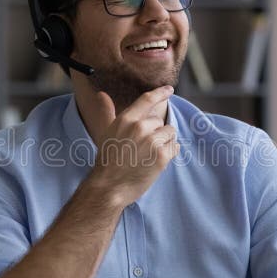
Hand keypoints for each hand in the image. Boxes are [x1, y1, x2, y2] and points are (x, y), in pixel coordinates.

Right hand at [90, 86, 178, 206]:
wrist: (109, 187)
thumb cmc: (107, 161)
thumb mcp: (106, 132)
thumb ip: (107, 112)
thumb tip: (101, 94)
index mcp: (126, 119)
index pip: (147, 99)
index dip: (160, 93)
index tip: (169, 90)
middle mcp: (140, 127)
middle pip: (160, 120)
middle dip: (156, 132)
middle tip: (143, 148)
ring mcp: (152, 141)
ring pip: (170, 133)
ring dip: (164, 142)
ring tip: (149, 154)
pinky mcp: (162, 157)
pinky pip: (175, 147)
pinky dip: (170, 154)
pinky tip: (156, 161)